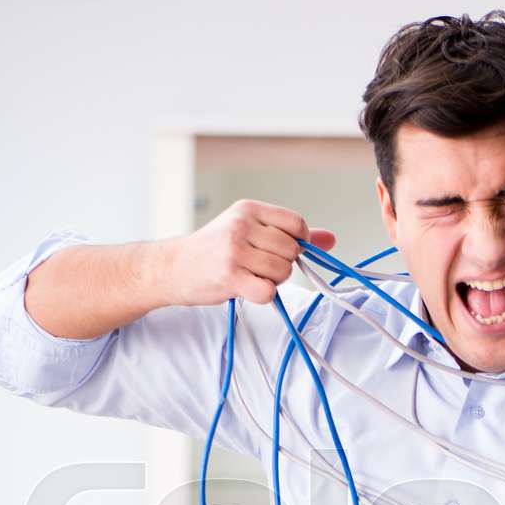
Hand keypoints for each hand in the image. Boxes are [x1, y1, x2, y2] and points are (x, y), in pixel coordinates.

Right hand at [163, 199, 335, 306]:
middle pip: (292, 250)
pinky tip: (246, 287)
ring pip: (283, 271)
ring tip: (250, 275)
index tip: (286, 250)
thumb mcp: (250, 231)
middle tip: (260, 266)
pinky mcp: (230, 276)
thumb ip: (290, 234)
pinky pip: (269, 291)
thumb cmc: (215, 250)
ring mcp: (235, 250)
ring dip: (272, 280)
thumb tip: (331, 239)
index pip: (297, 223)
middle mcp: (242, 226)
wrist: (173, 267)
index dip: (300, 242)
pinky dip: (263, 295)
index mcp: (249, 210)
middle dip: (284, 264)